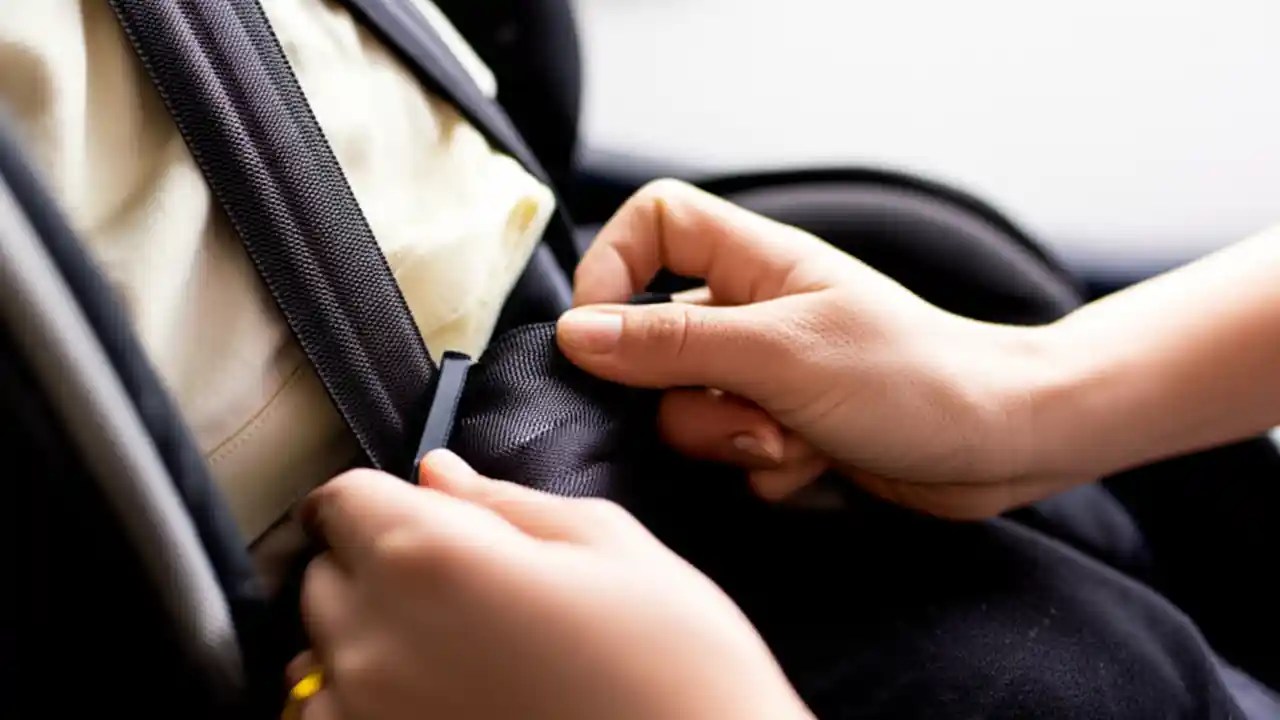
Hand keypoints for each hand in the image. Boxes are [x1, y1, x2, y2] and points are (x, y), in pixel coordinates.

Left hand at [289, 450, 812, 719]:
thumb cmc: (678, 665)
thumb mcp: (610, 545)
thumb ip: (505, 503)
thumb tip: (439, 475)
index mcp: (430, 553)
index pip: (342, 497)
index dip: (383, 496)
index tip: (418, 511)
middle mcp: (374, 637)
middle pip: (327, 572)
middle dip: (379, 562)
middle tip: (463, 583)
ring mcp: (369, 717)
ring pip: (325, 652)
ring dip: (370, 639)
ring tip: (462, 653)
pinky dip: (371, 704)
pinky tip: (448, 701)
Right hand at [557, 180, 1067, 518]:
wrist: (999, 443)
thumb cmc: (909, 376)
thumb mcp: (779, 354)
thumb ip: (673, 343)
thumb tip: (576, 334)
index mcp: (753, 261)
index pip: (653, 223)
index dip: (612, 268)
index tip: (598, 336)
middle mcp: (750, 311)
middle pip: (653, 341)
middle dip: (691, 396)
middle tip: (753, 412)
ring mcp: (763, 372)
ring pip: (685, 410)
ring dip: (735, 439)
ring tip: (800, 440)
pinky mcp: (780, 426)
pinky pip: (727, 451)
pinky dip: (765, 465)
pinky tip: (821, 460)